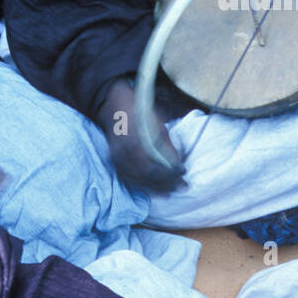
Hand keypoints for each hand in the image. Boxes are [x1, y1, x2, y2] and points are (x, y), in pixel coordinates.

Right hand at [97, 78, 185, 192]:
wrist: (114, 106)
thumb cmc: (139, 112)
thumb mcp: (158, 124)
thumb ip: (167, 146)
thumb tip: (178, 164)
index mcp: (134, 143)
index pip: (153, 168)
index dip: (170, 173)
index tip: (183, 172)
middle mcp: (123, 154)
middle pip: (146, 177)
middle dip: (166, 184)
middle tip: (181, 186)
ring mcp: (117, 159)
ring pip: (138, 181)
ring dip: (156, 188)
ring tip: (171, 190)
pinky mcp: (114, 162)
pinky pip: (130, 178)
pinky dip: (144, 184)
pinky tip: (155, 187)